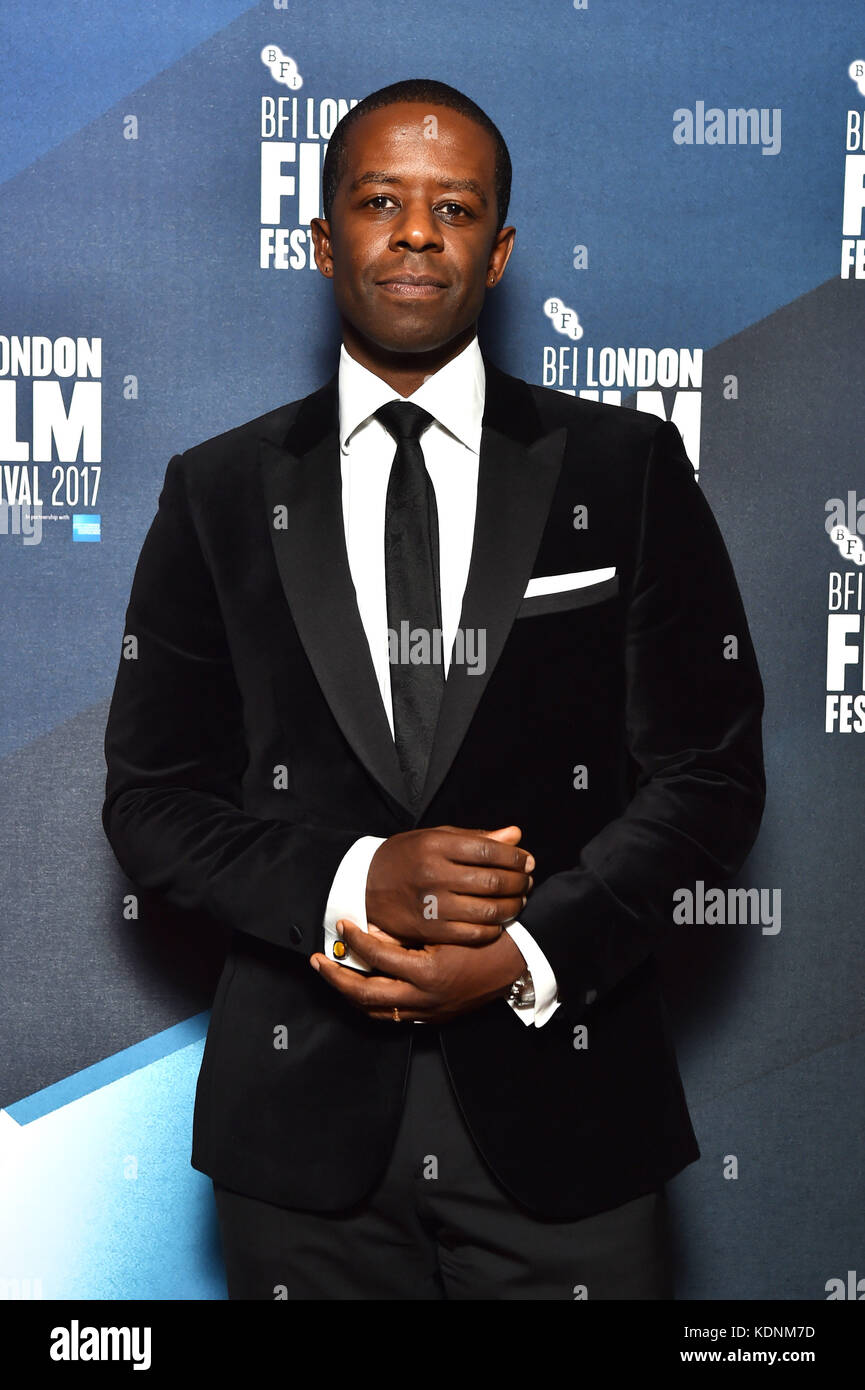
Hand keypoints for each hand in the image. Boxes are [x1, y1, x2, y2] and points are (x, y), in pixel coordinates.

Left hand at [310, 918, 527, 1023]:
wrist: (520, 962)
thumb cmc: (487, 936)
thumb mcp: (449, 926)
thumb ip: (411, 930)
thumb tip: (373, 930)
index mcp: (428, 973)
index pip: (377, 957)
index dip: (355, 939)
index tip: (343, 924)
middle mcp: (424, 999)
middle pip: (365, 994)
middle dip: (336, 977)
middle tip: (317, 960)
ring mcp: (428, 1012)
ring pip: (375, 1011)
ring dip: (349, 993)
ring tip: (331, 974)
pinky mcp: (433, 1018)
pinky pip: (391, 1016)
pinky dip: (371, 1004)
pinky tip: (360, 989)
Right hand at [365, 824, 533, 946]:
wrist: (363, 886)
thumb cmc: (405, 857)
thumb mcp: (435, 838)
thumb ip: (476, 838)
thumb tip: (515, 835)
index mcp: (436, 846)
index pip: (489, 850)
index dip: (515, 857)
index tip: (527, 861)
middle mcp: (433, 874)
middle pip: (492, 880)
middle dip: (518, 882)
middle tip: (527, 882)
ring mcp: (431, 905)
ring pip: (487, 909)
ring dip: (511, 906)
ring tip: (518, 901)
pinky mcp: (429, 930)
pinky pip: (473, 933)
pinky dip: (492, 928)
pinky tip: (497, 921)